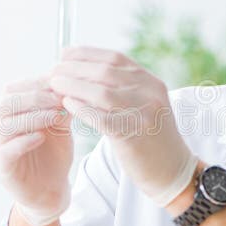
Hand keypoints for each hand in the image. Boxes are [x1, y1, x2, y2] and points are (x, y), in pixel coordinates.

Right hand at [0, 76, 72, 225]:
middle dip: (33, 97)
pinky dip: (23, 141)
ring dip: (31, 116)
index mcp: (7, 115)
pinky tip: (41, 137)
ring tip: (55, 116)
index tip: (59, 81)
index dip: (34, 83)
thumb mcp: (60, 126)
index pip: (12, 89)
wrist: (51, 191)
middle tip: (58, 98)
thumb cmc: (53, 155)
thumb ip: (60, 107)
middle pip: (4, 103)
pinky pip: (5, 151)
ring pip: (2, 124)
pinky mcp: (0, 168)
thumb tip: (67, 83)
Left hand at [50, 47, 196, 206]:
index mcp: (150, 81)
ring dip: (74, 86)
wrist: (172, 171)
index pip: (114, 58)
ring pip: (102, 92)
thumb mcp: (141, 104)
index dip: (86, 54)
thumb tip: (81, 69)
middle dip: (74, 69)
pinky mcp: (135, 134)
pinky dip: (82, 109)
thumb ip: (120, 88)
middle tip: (53, 72)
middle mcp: (150, 92)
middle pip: (105, 72)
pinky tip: (67, 105)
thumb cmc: (148, 138)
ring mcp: (145, 113)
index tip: (64, 54)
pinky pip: (102, 117)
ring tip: (55, 86)